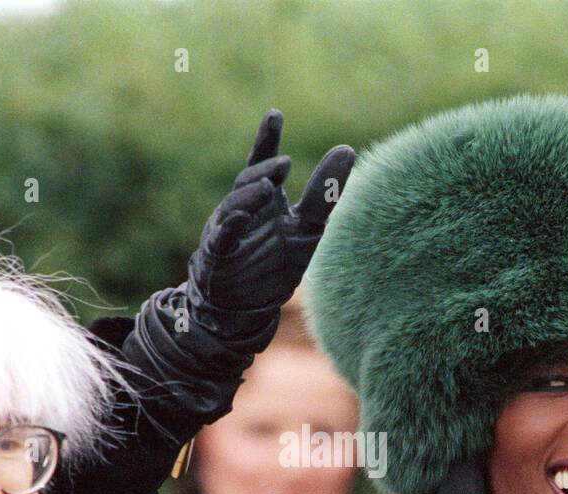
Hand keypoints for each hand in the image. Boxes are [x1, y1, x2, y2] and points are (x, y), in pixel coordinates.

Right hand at [188, 109, 354, 317]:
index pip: (262, 163)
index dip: (267, 139)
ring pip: (234, 205)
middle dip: (265, 170)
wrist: (247, 304)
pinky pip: (222, 238)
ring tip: (267, 186)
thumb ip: (323, 193)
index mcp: (263, 199)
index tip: (275, 115)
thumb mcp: (308, 227)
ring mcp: (228, 229)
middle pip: (249, 180)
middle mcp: (242, 208)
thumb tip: (349, 148)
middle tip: (285, 164)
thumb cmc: (276, 261)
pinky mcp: (218, 255)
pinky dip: (231, 227)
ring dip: (250, 195)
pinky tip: (242, 217)